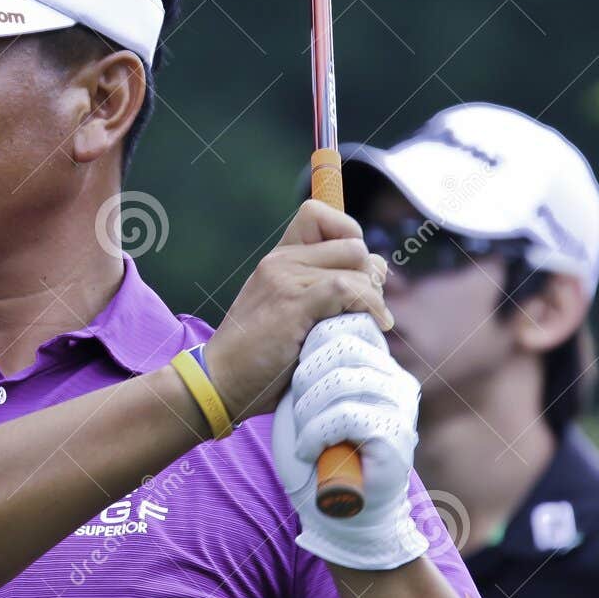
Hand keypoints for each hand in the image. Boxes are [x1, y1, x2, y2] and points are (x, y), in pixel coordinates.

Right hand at [205, 201, 389, 423]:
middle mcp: (280, 261)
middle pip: (353, 244)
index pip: (320, 215)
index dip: (347, 234)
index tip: (354, 271)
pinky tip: (375, 324)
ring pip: (358, 269)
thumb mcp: (287, 313)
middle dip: (368, 276)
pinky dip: (370, 306)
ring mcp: (285, 279)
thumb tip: (379, 269)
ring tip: (362, 324)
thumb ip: (323, 287)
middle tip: (361, 309)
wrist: (219, 382)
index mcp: (278, 259)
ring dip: (371, 299)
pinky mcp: (293, 303)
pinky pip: (349, 289)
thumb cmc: (257, 359)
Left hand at [270, 315, 427, 571]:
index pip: (348, 323)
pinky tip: (306, 450)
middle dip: (304, 375)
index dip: (310, 343)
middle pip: (341, 345)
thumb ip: (312, 362)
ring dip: (306, 408)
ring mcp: (399, 407)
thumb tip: (302, 324)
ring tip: (299, 433)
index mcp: (376, 365)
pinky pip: (346, 415)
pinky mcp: (396, 435)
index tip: (292, 378)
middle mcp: (394, 379)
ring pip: (339, 379)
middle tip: (294, 410)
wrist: (339, 515)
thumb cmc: (317, 455)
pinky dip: (314, 433)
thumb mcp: (307, 400)